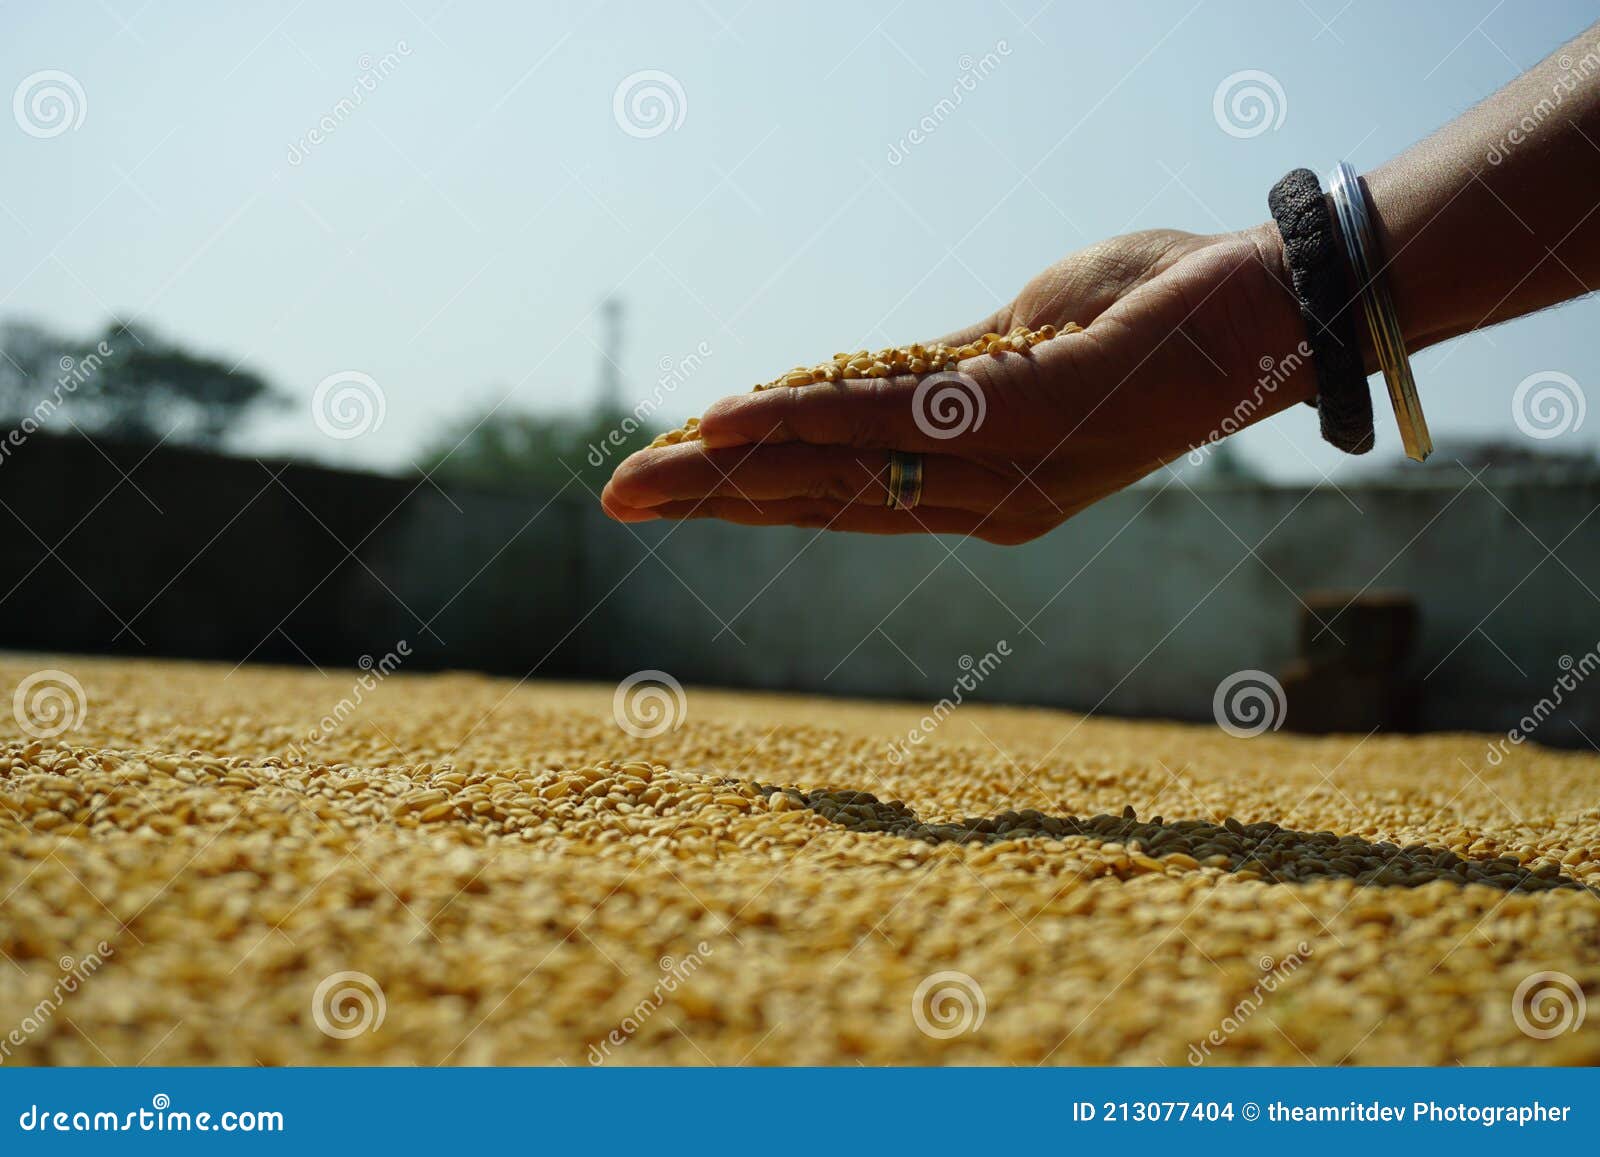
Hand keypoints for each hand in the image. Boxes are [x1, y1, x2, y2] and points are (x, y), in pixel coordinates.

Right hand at [601, 224, 1314, 543]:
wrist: (1275, 300)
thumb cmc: (1150, 313)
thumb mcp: (1023, 341)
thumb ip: (942, 373)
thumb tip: (865, 380)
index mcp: (980, 481)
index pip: (841, 490)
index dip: (751, 487)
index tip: (668, 477)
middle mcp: (987, 498)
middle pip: (824, 500)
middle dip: (716, 497)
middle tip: (619, 495)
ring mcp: (1010, 467)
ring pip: (843, 474)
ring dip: (734, 470)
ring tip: (646, 471)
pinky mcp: (1037, 419)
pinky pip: (900, 422)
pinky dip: (809, 422)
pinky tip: (732, 422)